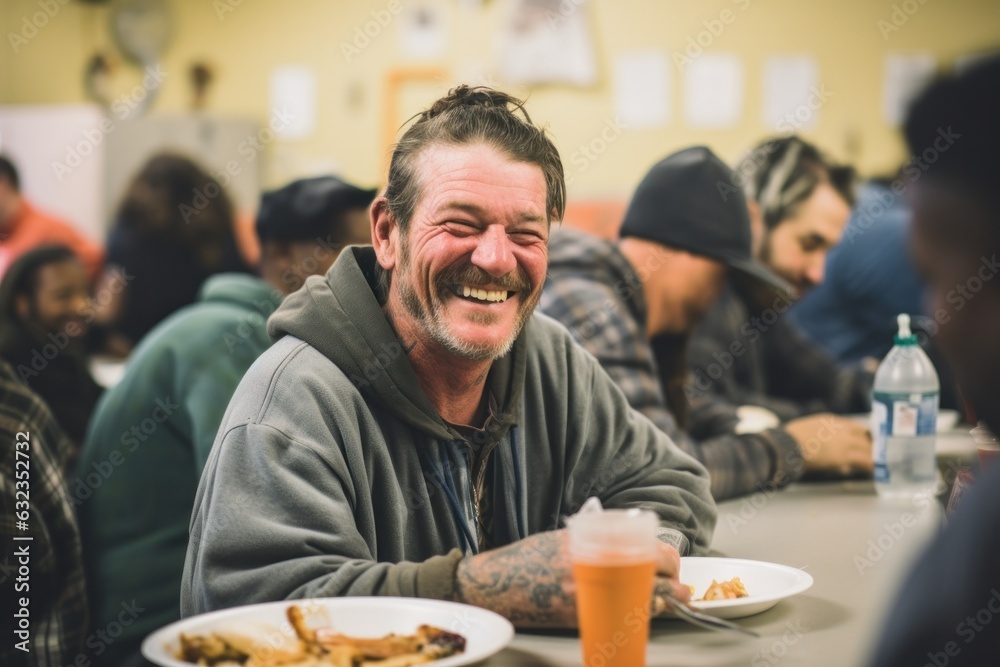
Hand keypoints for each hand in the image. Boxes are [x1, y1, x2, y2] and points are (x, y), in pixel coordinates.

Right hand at [454, 531, 686, 626]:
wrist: (499, 584)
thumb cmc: (530, 556)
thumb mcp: (568, 537)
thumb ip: (597, 539)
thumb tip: (628, 545)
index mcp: (595, 546)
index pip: (650, 555)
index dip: (669, 562)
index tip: (673, 564)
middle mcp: (595, 572)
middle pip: (653, 582)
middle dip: (675, 586)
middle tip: (683, 589)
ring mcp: (590, 598)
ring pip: (643, 606)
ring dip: (664, 604)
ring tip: (675, 602)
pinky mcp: (583, 619)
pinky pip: (621, 620)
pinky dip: (638, 617)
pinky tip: (645, 614)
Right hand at [784, 413, 872, 474]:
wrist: (786, 445)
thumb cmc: (788, 441)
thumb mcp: (805, 433)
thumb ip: (818, 440)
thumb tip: (821, 448)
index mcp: (830, 420)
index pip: (852, 426)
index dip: (859, 435)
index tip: (863, 441)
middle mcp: (840, 428)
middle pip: (863, 436)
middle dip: (869, 445)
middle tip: (875, 454)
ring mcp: (844, 441)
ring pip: (867, 448)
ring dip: (872, 457)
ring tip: (877, 465)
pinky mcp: (845, 456)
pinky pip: (865, 462)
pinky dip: (871, 467)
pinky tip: (875, 473)